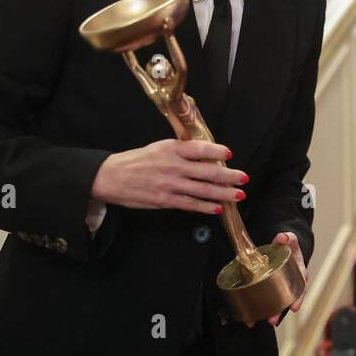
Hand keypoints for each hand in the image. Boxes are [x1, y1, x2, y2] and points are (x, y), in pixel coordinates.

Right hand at [91, 139, 246, 213]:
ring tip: (238, 194)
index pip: (199, 148)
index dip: (216, 150)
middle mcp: (173, 166)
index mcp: (172, 149)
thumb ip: (181, 150)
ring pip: (203, 190)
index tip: (229, 153)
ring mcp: (171, 185)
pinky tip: (218, 208)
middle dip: (229, 176)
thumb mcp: (159, 147)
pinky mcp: (166, 200)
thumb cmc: (137, 160)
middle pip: (208, 171)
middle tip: (244, 178)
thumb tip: (207, 153)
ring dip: (224, 193)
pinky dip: (206, 207)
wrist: (112, 177)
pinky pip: (191, 204)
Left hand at [253, 232, 306, 328]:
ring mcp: (281, 289)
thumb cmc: (288, 246)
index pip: (300, 287)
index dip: (298, 298)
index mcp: (299, 273)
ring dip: (268, 314)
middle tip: (272, 319)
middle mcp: (291, 284)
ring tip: (257, 321)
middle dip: (280, 311)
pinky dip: (258, 311)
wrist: (284, 248)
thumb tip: (282, 236)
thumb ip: (287, 238)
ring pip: (276, 304)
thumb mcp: (290, 240)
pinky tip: (250, 319)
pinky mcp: (270, 290)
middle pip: (287, 301)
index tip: (295, 308)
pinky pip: (266, 302)